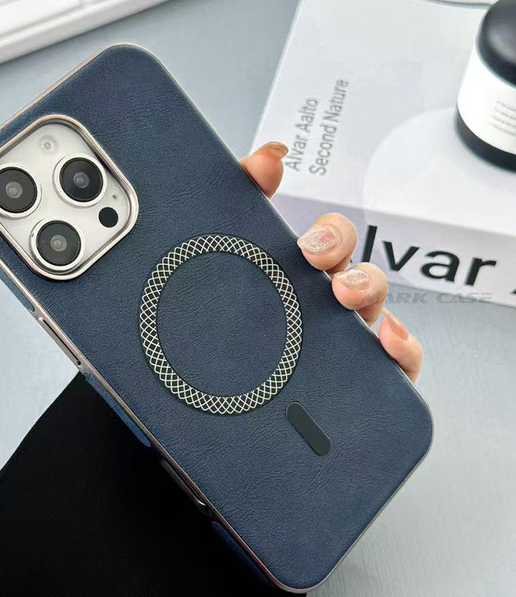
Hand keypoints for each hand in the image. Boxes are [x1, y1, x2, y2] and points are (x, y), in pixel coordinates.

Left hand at [241, 142, 422, 382]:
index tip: (298, 217)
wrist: (221, 414)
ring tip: (342, 292)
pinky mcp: (365, 376)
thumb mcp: (228, 274)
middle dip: (337, 249)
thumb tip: (265, 157)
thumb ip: (240, 209)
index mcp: (298, 284)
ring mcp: (347, 340)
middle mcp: (326, 308)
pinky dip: (401, 346)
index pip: (325, 244)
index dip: (325, 229)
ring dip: (364, 287)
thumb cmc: (235, 346)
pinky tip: (385, 340)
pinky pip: (399, 360)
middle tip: (312, 253)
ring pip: (373, 305)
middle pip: (351, 266)